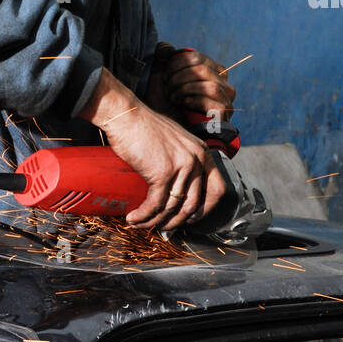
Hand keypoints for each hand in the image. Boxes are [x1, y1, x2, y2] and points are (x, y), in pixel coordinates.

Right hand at [79, 68, 225, 231]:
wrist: (126, 115)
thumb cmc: (143, 126)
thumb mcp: (173, 141)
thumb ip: (181, 157)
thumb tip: (175, 183)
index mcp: (202, 152)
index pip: (217, 189)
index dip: (206, 209)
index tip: (190, 218)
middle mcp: (196, 160)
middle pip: (193, 204)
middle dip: (176, 221)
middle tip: (162, 226)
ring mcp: (181, 166)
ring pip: (173, 207)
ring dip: (155, 221)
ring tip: (140, 223)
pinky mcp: (163, 173)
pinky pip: (156, 204)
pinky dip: (144, 216)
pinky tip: (134, 218)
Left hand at [146, 42, 235, 122]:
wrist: (178, 134)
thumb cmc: (171, 106)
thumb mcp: (166, 81)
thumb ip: (165, 62)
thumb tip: (164, 47)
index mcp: (212, 69)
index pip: (196, 58)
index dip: (177, 64)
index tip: (165, 74)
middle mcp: (223, 81)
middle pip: (201, 70)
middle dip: (179, 78)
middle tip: (167, 87)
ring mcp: (226, 97)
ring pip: (209, 84)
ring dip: (186, 90)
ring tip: (173, 97)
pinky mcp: (225, 111)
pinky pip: (212, 100)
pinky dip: (194, 100)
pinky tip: (185, 104)